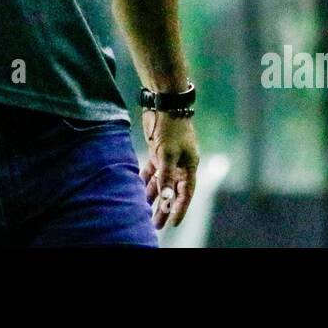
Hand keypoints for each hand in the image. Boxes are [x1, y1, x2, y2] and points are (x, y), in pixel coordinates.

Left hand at [140, 111, 199, 229]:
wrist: (164, 104)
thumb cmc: (171, 128)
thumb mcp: (168, 153)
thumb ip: (166, 176)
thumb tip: (166, 197)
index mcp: (189, 166)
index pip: (186, 193)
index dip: (180, 209)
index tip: (173, 223)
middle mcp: (180, 165)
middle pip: (173, 191)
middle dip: (165, 207)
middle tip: (157, 224)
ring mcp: (169, 159)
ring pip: (161, 183)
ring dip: (154, 196)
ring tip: (146, 211)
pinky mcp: (157, 152)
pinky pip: (152, 172)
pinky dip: (147, 181)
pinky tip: (139, 191)